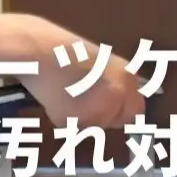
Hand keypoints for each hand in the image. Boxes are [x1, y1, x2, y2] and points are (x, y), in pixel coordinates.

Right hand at [26, 20, 144, 128]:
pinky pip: (73, 127)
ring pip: (94, 126)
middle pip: (117, 121)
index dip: (121, 111)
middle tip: (83, 101)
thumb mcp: (101, 63)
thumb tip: (118, 104)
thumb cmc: (66, 51)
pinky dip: (65, 118)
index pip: (136, 111)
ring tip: (67, 94)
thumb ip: (114, 83)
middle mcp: (118, 95)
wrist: (39, 50)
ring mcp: (99, 109)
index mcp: (128, 77)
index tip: (109, 109)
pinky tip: (56, 98)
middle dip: (103, 117)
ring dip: (83, 118)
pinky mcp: (76, 119)